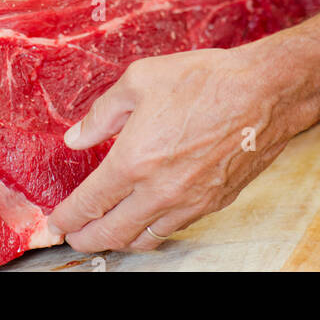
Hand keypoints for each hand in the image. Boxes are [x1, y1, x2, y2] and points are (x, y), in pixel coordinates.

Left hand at [47, 41, 309, 252]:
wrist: (264, 92)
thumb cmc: (206, 79)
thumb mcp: (141, 79)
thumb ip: (102, 113)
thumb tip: (76, 137)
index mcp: (134, 160)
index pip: (89, 204)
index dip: (66, 218)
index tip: (55, 222)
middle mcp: (158, 191)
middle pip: (112, 235)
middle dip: (87, 238)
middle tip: (74, 235)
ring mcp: (188, 201)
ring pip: (144, 240)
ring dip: (121, 240)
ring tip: (109, 229)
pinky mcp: (214, 203)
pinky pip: (174, 228)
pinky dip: (154, 230)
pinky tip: (149, 216)